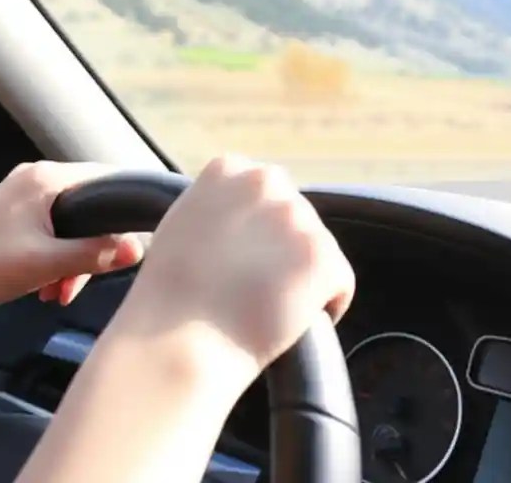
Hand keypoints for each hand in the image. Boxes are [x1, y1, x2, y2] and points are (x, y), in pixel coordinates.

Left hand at [0, 161, 144, 313]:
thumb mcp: (46, 264)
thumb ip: (94, 255)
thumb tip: (137, 250)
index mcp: (45, 179)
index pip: (107, 181)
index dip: (123, 213)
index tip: (132, 245)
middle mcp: (35, 178)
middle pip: (90, 208)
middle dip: (92, 249)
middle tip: (79, 284)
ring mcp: (23, 195)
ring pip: (71, 225)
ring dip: (72, 261)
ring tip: (56, 293)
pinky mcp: (15, 214)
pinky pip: (52, 232)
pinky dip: (55, 259)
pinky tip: (45, 287)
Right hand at [115, 155, 354, 379]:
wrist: (178, 342)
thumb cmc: (170, 297)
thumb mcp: (181, 224)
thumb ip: (217, 203)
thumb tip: (247, 212)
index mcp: (228, 169)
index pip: (265, 192)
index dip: (257, 233)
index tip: (238, 261)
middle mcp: (265, 181)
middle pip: (295, 218)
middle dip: (282, 251)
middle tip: (252, 288)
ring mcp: (296, 217)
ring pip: (318, 250)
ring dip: (300, 278)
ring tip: (264, 307)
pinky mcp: (322, 255)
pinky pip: (340, 283)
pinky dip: (325, 306)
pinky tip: (288, 322)